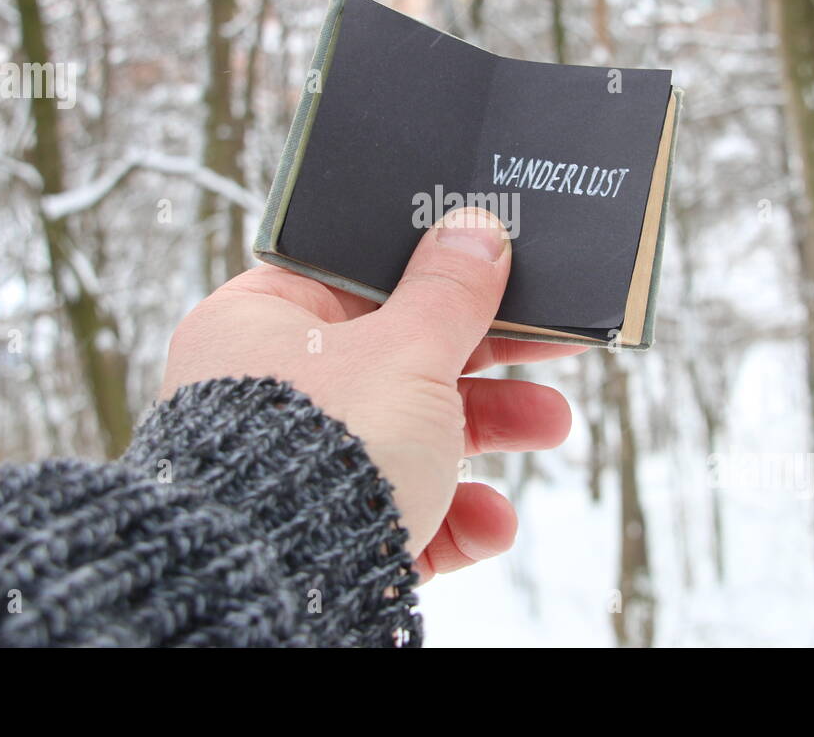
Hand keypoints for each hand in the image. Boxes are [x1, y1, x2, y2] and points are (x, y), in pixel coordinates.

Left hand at [160, 207, 580, 579]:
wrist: (286, 585)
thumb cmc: (325, 446)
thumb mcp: (406, 350)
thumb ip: (450, 292)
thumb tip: (476, 230)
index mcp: (261, 323)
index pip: (353, 277)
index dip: (430, 269)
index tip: (494, 267)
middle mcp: (271, 391)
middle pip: (398, 356)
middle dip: (487, 358)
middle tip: (552, 343)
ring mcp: (298, 464)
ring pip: (411, 434)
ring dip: (490, 431)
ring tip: (551, 426)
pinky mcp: (327, 531)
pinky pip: (402, 508)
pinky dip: (455, 513)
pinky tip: (491, 521)